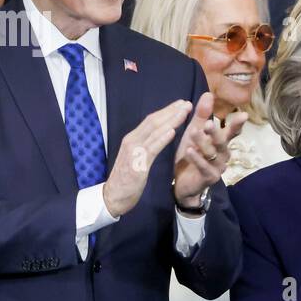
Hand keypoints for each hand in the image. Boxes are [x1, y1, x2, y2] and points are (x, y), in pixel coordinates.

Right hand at [102, 99, 192, 217]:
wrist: (113, 197)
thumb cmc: (127, 178)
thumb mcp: (136, 157)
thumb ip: (145, 145)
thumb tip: (158, 135)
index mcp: (133, 139)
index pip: (151, 120)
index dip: (167, 111)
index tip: (181, 104)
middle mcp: (132, 141)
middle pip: (153, 121)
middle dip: (171, 111)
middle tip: (187, 103)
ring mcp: (134, 152)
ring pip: (154, 131)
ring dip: (171, 120)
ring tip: (185, 112)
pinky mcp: (137, 164)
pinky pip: (151, 149)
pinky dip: (162, 139)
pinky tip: (172, 131)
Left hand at [173, 93, 246, 208]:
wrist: (182, 183)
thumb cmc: (191, 155)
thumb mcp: (194, 132)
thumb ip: (202, 115)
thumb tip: (208, 94)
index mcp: (221, 142)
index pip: (232, 132)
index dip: (238, 124)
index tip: (243, 115)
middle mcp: (223, 154)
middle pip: (223, 142)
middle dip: (216, 133)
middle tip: (208, 124)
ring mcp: (218, 167)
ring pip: (212, 153)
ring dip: (203, 143)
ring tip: (193, 133)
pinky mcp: (209, 178)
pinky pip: (204, 167)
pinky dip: (197, 158)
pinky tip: (189, 151)